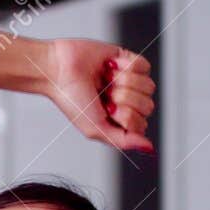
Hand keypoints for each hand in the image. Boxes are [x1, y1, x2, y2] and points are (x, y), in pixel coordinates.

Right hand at [43, 38, 154, 153]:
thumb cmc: (72, 99)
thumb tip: (149, 148)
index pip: (141, 124)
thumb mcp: (95, 129)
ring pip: (148, 86)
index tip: (106, 111)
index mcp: (120, 121)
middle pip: (148, 106)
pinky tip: (110, 67)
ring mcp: (130, 82)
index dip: (126, 117)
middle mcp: (127, 103)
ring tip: (106, 80)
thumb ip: (124, 141)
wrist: (61, 69)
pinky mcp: (129, 61)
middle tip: (105, 95)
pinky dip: (125, 66)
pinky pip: (144, 66)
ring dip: (124, 82)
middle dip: (124, 100)